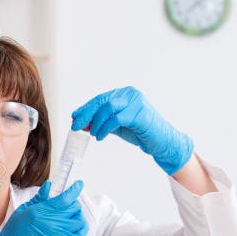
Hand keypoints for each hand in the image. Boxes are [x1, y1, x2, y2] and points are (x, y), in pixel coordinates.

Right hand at [0, 181, 87, 235]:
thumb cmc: (15, 233)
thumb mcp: (23, 210)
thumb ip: (39, 198)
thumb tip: (48, 186)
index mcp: (41, 212)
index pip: (65, 198)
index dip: (75, 189)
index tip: (78, 184)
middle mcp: (52, 222)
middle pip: (74, 207)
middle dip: (72, 201)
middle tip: (66, 201)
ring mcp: (59, 233)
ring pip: (79, 219)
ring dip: (76, 213)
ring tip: (69, 213)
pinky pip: (81, 233)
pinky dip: (81, 226)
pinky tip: (75, 223)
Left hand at [71, 86, 192, 174]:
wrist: (161, 142)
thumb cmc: (140, 132)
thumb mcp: (116, 126)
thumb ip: (100, 122)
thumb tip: (81, 123)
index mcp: (124, 94)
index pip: (100, 99)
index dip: (86, 108)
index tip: (74, 117)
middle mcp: (130, 94)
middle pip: (102, 101)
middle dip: (86, 114)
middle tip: (76, 126)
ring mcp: (136, 101)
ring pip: (107, 108)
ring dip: (96, 123)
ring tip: (93, 134)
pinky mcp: (139, 113)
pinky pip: (116, 119)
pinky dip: (105, 128)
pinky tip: (101, 136)